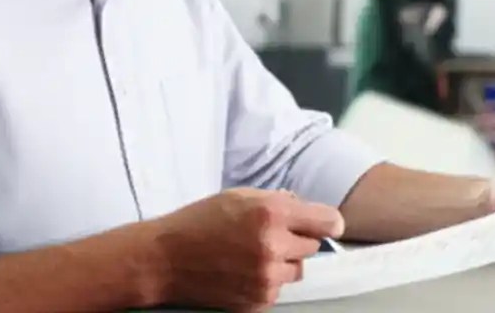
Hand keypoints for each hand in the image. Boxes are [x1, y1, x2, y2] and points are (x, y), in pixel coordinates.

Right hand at [151, 188, 343, 310]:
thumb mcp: (239, 196)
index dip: (328, 222)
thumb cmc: (199, 222)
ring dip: (283, 261)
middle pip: (312, 246)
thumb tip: (304, 207)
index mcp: (271, 213)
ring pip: (297, 269)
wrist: (166, 259)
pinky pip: (279, 288)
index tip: (328, 224)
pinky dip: (268, 281)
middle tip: (268, 235)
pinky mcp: (258, 299)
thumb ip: (277, 200)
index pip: (327, 221)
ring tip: (252, 253)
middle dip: (297, 238)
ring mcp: (266, 277)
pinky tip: (243, 270)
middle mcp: (273, 246)